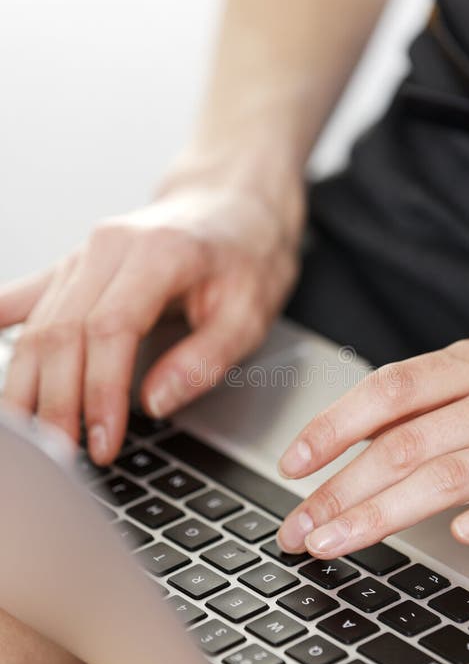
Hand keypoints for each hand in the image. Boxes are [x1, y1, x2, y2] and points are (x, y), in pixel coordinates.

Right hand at [0, 172, 302, 463]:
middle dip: (56, 403)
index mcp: (158, 254)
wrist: (232, 205)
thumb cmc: (246, 256)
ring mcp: (84, 254)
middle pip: (61, 332)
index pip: (109, 330)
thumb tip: (154, 403)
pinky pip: (24, 300)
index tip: (103, 443)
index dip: (100, 393)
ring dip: (26, 386)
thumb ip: (204, 358)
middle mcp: (109, 247)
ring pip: (36, 324)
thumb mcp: (250, 312)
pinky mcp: (72, 267)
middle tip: (62, 459)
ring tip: (31, 441)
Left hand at [276, 334, 468, 556]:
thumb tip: (347, 441)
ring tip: (336, 544)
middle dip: (341, 489)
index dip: (334, 426)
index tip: (293, 465)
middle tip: (298, 528)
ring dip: (384, 514)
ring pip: (452, 475)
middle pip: (407, 442)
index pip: (389, 389)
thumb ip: (427, 405)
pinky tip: (460, 537)